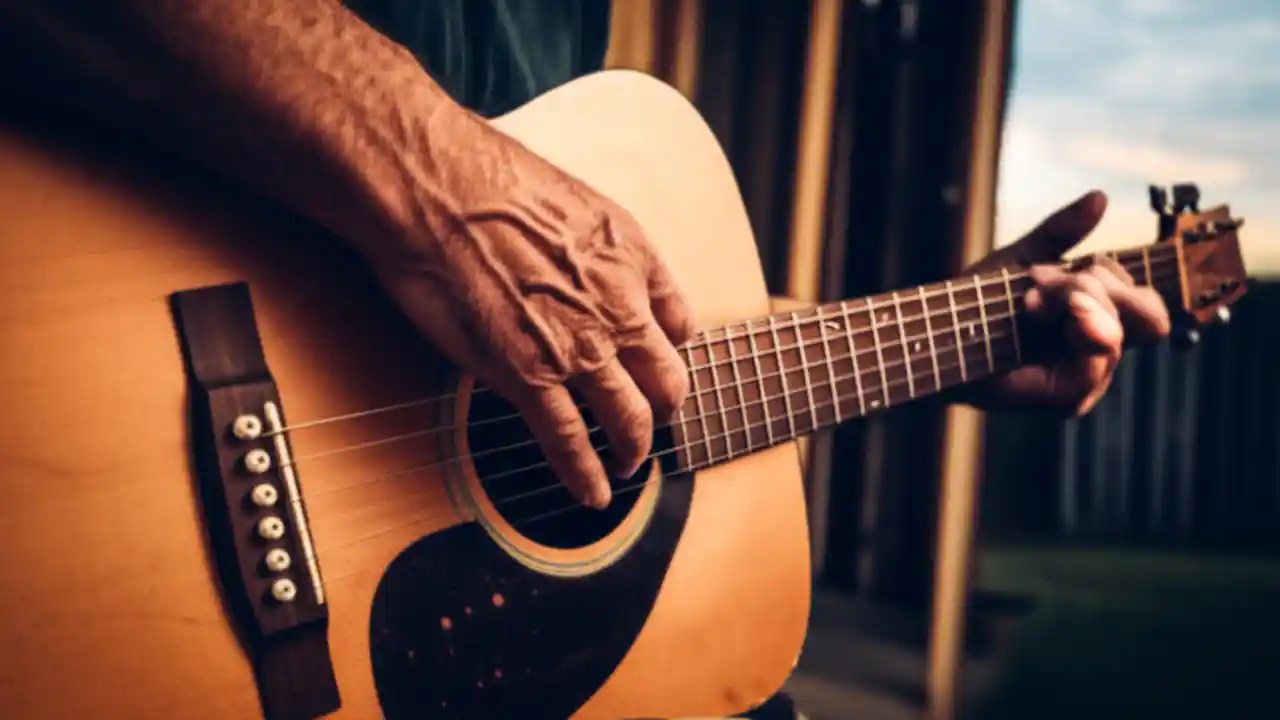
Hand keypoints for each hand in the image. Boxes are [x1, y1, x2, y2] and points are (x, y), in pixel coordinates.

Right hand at [372, 112, 692, 508]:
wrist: (439, 189)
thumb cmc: (488, 182)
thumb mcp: (573, 199)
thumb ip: (598, 243)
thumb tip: (587, 263)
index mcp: (634, 259)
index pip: (680, 322)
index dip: (671, 350)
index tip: (657, 361)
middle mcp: (620, 307)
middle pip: (668, 380)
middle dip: (663, 408)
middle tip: (653, 422)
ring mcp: (580, 348)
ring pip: (631, 420)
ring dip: (635, 450)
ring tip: (630, 466)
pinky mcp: (531, 377)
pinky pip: (571, 443)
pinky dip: (587, 477)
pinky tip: (593, 495)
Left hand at [960, 191, 1170, 414]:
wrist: (937, 336)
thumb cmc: (975, 304)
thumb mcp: (1023, 259)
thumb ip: (1062, 232)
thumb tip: (1100, 196)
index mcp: (1098, 319)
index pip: (1144, 300)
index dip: (1110, 276)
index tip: (1047, 270)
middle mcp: (1100, 350)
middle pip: (1149, 316)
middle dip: (1097, 287)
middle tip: (1041, 283)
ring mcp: (1089, 376)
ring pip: (1119, 330)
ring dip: (1074, 300)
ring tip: (1029, 300)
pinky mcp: (1071, 395)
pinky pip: (1096, 362)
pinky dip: (1069, 329)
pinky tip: (1033, 312)